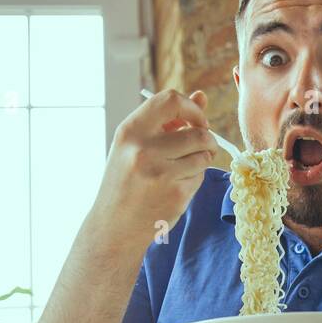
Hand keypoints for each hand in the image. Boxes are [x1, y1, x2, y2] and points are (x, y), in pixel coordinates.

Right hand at [91, 89, 216, 249]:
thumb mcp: (136, 145)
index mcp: (130, 131)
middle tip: (204, 146)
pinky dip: (195, 178)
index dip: (192, 108)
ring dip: (203, 159)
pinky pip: (200, 176)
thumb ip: (168, 121)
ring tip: (186, 167)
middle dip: (207, 138)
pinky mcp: (176, 195)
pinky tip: (176, 186)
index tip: (196, 120)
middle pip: (197, 132)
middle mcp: (143, 150)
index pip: (170, 100)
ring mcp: (160, 173)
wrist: (114, 226)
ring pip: (203, 154)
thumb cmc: (126, 181)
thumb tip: (201, 96)